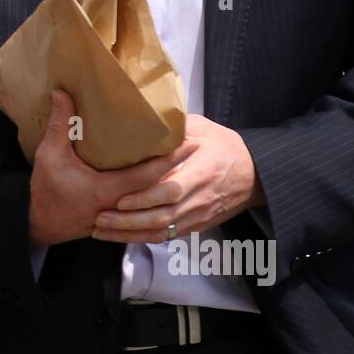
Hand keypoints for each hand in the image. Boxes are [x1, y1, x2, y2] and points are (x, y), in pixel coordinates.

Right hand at [28, 89, 197, 245]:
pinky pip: (144, 210)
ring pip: (152, 202)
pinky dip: (157, 198)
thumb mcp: (49, 155)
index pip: (146, 175)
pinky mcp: (117, 220)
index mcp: (106, 190)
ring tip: (188, 164)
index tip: (187, 144)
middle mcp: (118, 205)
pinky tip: (167, 187)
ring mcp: (119, 215)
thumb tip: (62, 93)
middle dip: (178, 168)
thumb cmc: (45, 190)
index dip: (169, 160)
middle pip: (157, 188)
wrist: (38, 222)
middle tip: (196, 147)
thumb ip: (60, 124)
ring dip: (170, 184)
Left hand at [91, 114, 263, 243]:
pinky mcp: (196, 225)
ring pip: (160, 231)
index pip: (171, 190)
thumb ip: (176, 127)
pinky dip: (143, 238)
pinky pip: (167, 237)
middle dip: (128, 220)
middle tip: (99, 217)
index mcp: (202, 172)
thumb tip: (142, 114)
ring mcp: (198, 215)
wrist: (255, 174)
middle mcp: (199, 198)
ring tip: (101, 229)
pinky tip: (121, 235)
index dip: (144, 197)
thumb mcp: (203, 129)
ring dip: (130, 233)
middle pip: (161, 216)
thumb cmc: (225, 147)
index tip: (119, 198)